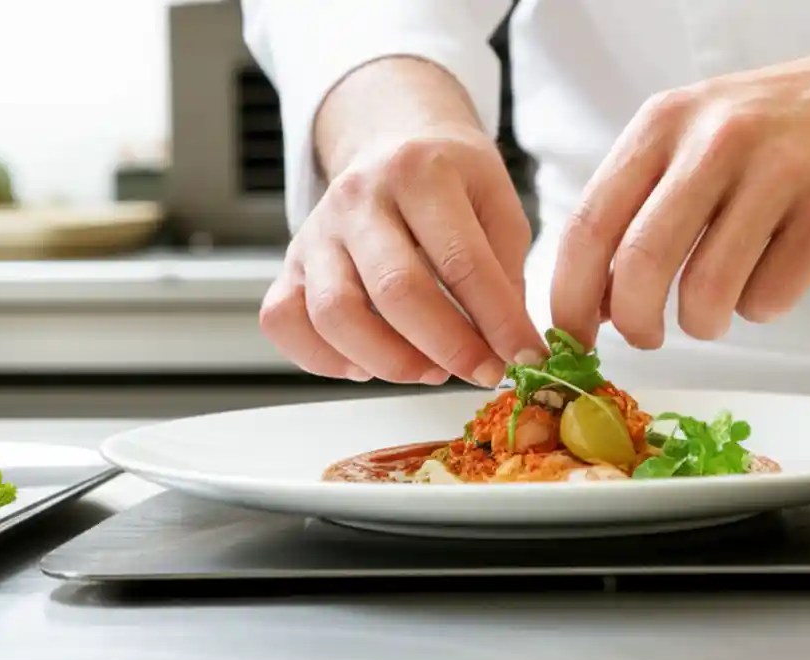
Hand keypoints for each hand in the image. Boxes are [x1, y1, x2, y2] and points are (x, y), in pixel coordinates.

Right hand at [260, 61, 545, 385]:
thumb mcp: (497, 202)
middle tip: (482, 371)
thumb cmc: (452, 179)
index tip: (525, 356)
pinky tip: (366, 366)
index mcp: (420, 172)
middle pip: (396, 290)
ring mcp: (317, 231)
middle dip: (448, 347)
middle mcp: (359, 197)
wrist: (390, 137)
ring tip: (431, 371)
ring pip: (335, 313)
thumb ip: (505, 270)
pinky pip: (285, 320)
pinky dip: (322, 359)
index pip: (461, 261)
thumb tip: (508, 343)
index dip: (498, 321)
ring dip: (389, 360)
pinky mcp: (291, 263)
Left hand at [550, 55, 809, 348]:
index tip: (573, 335)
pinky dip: (760, 309)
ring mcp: (776, 173)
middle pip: (641, 263)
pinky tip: (772, 276)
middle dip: (635, 323)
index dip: (570, 295)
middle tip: (647, 336)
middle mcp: (713, 141)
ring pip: (706, 292)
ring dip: (703, 323)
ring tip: (716, 307)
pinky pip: (769, 298)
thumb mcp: (688, 139)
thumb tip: (595, 302)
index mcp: (662, 125)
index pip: (589, 224)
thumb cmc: (770, 130)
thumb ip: (636, 209)